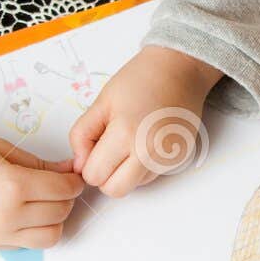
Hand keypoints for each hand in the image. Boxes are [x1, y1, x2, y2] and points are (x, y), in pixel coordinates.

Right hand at [0, 134, 84, 248]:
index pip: (63, 190)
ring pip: (50, 236)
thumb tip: (69, 170)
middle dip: (66, 198)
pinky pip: (29, 244)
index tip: (72, 175)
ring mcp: (0, 235)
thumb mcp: (3, 149)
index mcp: (13, 187)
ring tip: (44, 203)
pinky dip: (35, 231)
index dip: (74, 181)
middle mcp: (9, 216)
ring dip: (55, 219)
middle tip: (58, 185)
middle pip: (61, 213)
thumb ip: (40, 164)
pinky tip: (26, 214)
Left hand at [69, 45, 221, 197]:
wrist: (180, 69)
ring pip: (134, 186)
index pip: (94, 175)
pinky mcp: (180, 159)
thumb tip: (79, 165)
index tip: (94, 148)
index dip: (88, 164)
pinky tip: (146, 141)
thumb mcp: (101, 102)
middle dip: (106, 175)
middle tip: (107, 152)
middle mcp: (150, 152)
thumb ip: (82, 135)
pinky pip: (152, 176)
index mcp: (126, 134)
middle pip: (115, 190)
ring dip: (125, 172)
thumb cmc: (140, 80)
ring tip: (130, 141)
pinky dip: (143, 166)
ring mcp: (167, 158)